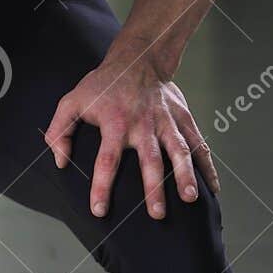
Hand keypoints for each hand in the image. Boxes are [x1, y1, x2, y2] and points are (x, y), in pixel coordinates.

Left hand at [44, 51, 219, 220]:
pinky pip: (198, 144)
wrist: (139, 57)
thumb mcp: (72, 101)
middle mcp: (143, 124)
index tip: (100, 210)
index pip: (107, 159)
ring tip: (190, 199)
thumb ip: (60, 131)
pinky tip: (212, 189)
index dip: (102, 186)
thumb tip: (60, 162)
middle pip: (150, 160)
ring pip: (179, 151)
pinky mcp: (184, 119)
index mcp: (115, 123)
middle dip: (154, 188)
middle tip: (157, 214)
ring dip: (185, 175)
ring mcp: (167, 122)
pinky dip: (207, 166)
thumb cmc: (102, 85)